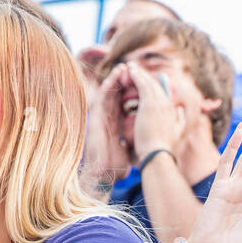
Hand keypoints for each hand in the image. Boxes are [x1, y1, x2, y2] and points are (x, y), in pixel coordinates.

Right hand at [87, 64, 131, 184]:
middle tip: (131, 68)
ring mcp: (101, 118)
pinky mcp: (95, 120)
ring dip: (114, 80)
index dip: (132, 91)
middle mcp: (109, 119)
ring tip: (123, 68)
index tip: (142, 81)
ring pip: (108, 95)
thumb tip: (146, 137)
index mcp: (117, 124)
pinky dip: (107, 88)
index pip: (125, 103)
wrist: (105, 174)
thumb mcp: (131, 147)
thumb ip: (135, 138)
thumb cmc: (117, 165)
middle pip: (116, 95)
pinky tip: (113, 79)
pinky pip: (101, 100)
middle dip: (124, 82)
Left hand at [127, 62, 186, 159]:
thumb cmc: (164, 149)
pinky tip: (129, 70)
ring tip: (131, 67)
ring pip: (149, 81)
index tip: (146, 81)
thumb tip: (183, 112)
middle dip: (146, 76)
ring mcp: (159, 102)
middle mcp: (167, 103)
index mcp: (172, 110)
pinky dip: (136, 75)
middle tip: (136, 70)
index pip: (163, 92)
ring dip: (139, 73)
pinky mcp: (149, 102)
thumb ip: (181, 122)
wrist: (158, 154)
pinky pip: (142, 83)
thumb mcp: (177, 134)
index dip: (154, 85)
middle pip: (156, 84)